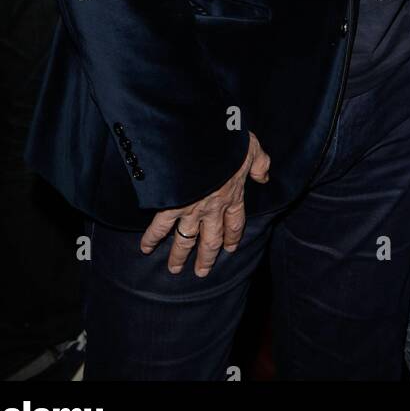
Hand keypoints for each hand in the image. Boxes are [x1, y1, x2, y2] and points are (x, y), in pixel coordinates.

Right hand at [138, 131, 270, 278]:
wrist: (205, 138)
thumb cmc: (229, 143)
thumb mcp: (252, 150)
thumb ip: (260, 164)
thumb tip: (264, 177)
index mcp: (232, 195)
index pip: (234, 223)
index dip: (232, 236)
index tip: (229, 248)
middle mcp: (212, 208)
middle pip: (210, 240)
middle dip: (206, 257)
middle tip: (202, 272)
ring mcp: (191, 209)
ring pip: (185, 239)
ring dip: (179, 256)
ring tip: (175, 269)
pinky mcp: (172, 205)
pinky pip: (160, 226)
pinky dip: (151, 238)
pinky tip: (145, 248)